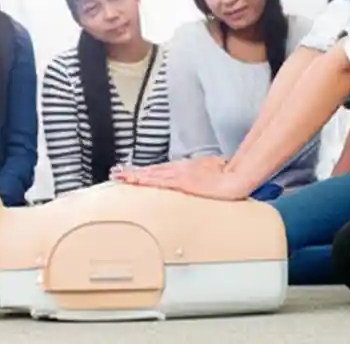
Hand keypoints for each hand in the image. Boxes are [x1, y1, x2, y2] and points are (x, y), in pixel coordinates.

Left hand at [111, 156, 225, 180]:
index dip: (144, 171)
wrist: (233, 178)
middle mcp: (178, 169)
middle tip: (116, 173)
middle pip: (151, 171)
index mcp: (183, 168)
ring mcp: (178, 175)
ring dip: (134, 175)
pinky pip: (158, 181)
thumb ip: (201, 175)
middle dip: (133, 172)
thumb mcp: (210, 171)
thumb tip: (200, 178)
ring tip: (119, 176)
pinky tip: (135, 180)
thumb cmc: (226, 175)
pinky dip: (145, 180)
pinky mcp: (180, 182)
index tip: (131, 173)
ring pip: (151, 174)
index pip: (159, 170)